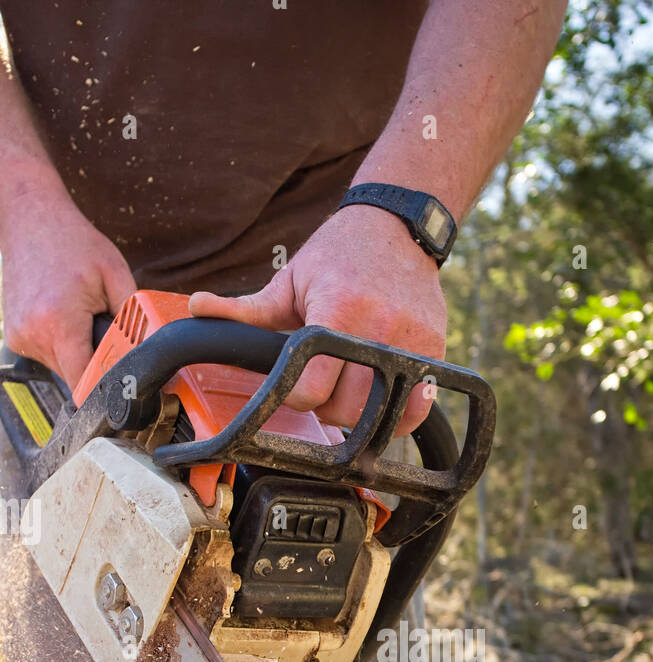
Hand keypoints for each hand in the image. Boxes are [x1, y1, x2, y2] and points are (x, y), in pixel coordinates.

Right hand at [1, 187, 135, 388]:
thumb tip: (152, 352)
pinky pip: (48, 355)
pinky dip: (61, 343)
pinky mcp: (14, 336)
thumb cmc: (73, 242)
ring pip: (62, 367)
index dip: (107, 388)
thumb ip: (134, 320)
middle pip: (75, 377)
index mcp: (59, 322)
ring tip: (79, 315)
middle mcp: (34, 333)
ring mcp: (20, 336)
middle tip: (100, 329)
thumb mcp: (116, 275)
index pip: (84, 383)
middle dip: (95, 362)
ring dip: (77, 352)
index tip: (123, 388)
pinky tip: (64, 314)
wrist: (31, 218)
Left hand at [189, 204, 446, 434]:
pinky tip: (381, 406)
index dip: (293, 395)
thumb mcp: (290, 279)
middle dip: (326, 408)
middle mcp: (378, 329)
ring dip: (359, 415)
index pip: (310, 388)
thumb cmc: (339, 255)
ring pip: (379, 415)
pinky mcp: (434, 351)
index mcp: (337, 311)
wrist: (398, 228)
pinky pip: (415, 410)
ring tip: (348, 392)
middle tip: (321, 388)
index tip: (291, 386)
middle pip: (345, 410)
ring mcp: (411, 342)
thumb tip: (197, 309)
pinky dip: (398, 419)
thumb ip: (247, 308)